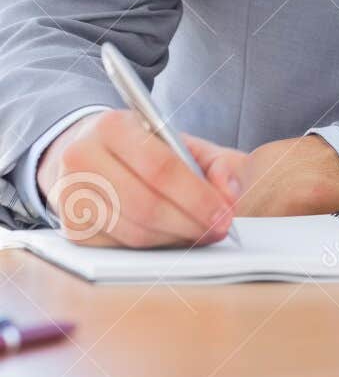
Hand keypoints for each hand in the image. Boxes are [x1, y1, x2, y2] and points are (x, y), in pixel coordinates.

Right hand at [38, 116, 338, 243]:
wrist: (88, 151)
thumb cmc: (143, 148)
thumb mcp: (181, 141)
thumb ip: (216, 163)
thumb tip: (230, 195)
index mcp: (111, 126)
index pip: (159, 167)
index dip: (197, 195)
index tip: (225, 213)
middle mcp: (82, 159)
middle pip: (145, 205)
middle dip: (190, 223)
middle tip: (219, 230)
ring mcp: (70, 196)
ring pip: (133, 232)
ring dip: (175, 240)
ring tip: (201, 234)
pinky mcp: (71, 229)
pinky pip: (120, 250)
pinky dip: (154, 249)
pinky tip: (173, 239)